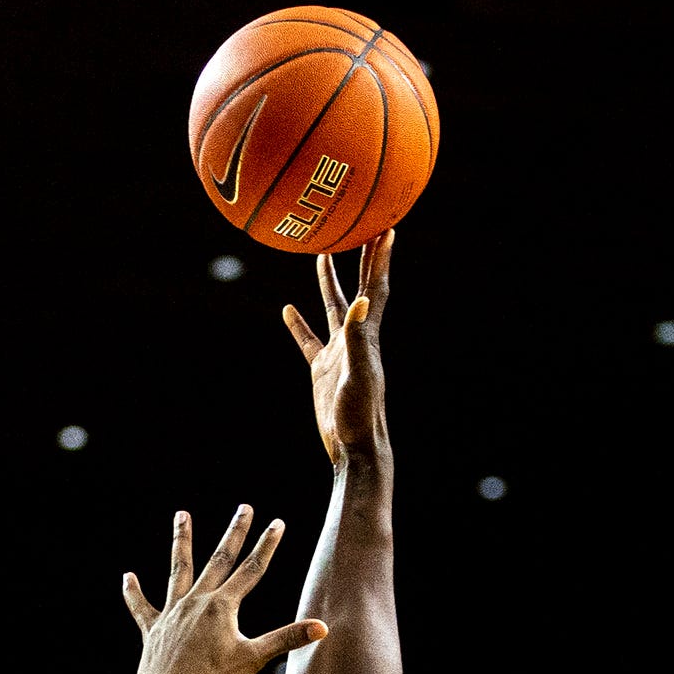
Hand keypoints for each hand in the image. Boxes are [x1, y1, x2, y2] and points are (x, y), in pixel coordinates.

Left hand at [121, 505, 326, 673]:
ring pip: (178, 570)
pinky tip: (127, 577)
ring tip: (182, 514)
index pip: (252, 570)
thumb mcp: (253, 660)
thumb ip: (286, 639)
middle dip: (234, 532)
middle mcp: (196, 602)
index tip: (277, 522)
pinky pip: (142, 607)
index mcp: (222, 607)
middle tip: (244, 507)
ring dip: (182, 541)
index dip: (267, 546)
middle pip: (219, 560)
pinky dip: (134, 592)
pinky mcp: (153, 630)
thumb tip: (322, 628)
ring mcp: (172, 613)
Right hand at [283, 229, 392, 464]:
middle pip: (358, 288)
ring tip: (321, 255)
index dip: (379, 260)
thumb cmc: (361, 413)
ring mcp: (338, 352)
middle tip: (358, 227)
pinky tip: (288, 310)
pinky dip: (298, 325)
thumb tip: (363, 300)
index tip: (385, 229)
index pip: (376, 288)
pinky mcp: (322, 369)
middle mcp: (355, 338)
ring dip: (329, 282)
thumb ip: (358, 337)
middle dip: (360, 259)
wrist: (353, 446)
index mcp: (367, 335)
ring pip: (332, 308)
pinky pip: (308, 340)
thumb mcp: (360, 373)